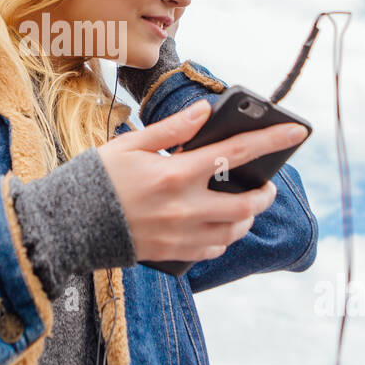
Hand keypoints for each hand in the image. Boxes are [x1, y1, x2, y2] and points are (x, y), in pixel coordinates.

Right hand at [97, 99, 308, 265]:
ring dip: (246, 217)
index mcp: (175, 173)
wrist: (67, 225)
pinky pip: (213, 249)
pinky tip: (217, 225)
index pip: (236, 153)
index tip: (297, 130)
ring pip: (234, 231)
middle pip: (246, 204)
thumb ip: (172, 129)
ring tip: (243, 204)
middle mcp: (183, 207)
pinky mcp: (172, 253)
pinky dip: (224, 237)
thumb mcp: (131, 144)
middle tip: (266, 184)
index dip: (272, 139)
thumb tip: (205, 111)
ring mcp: (179, 234)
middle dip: (265, 193)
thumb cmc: (98, 179)